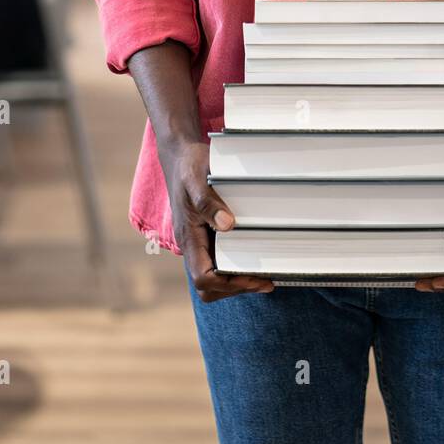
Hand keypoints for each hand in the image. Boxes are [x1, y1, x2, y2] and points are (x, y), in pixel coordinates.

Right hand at [165, 139, 274, 303]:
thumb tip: (227, 225)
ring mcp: (198, 241)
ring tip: (262, 276)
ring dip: (235, 282)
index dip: (229, 284)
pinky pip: (217, 262)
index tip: (254, 277)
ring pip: (212, 278)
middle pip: (208, 286)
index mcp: (188, 236)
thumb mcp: (197, 180)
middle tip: (264, 281)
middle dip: (235, 288)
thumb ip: (209, 203)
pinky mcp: (204, 235)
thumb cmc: (188, 167)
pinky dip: (234, 268)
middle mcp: (191, 244)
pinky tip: (253, 259)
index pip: (203, 277)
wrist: (179, 155)